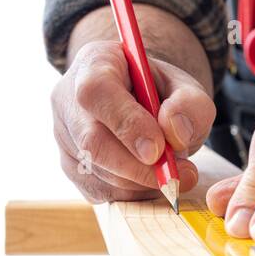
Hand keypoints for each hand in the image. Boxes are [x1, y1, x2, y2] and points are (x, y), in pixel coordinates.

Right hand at [52, 40, 214, 202]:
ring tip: (169, 167)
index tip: (158, 149)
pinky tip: (148, 176)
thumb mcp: (183, 85)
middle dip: (138, 168)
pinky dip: (132, 192)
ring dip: (141, 181)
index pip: (96, 92)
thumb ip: (190, 104)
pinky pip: (99, 191)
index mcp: (94, 63)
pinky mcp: (69, 167)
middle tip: (177, 175)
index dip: (126, 123)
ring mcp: (63, 136)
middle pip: (92, 142)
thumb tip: (175, 134)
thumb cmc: (156, 90)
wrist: (134, 98)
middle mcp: (67, 99)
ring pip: (97, 172)